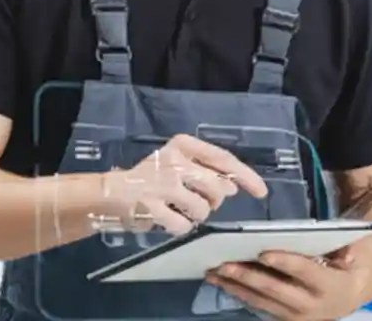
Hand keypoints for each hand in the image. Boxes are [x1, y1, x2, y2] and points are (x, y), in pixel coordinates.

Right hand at [100, 134, 268, 234]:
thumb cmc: (152, 177)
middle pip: (218, 188)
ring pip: (203, 209)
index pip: (224, 159)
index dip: (246, 176)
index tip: (261, 191)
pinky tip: (168, 218)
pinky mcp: (151, 207)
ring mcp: (161, 184)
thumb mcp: (179, 163)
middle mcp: (174, 160)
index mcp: (183, 145)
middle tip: (196, 200)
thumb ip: (208, 171)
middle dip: (214, 201)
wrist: (111, 193)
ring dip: (195, 215)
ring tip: (178, 208)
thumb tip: (235, 188)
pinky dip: (180, 227)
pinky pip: (184, 226)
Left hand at [207, 248, 365, 320]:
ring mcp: (295, 317)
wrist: (346, 299)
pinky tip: (223, 284)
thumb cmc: (342, 268)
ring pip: (260, 301)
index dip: (284, 262)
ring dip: (234, 287)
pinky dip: (239, 295)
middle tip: (224, 264)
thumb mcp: (350, 256)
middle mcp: (309, 305)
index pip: (303, 271)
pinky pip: (258, 308)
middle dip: (247, 276)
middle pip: (274, 289)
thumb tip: (347, 254)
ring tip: (213, 274)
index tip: (263, 252)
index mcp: (328, 285)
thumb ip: (345, 251)